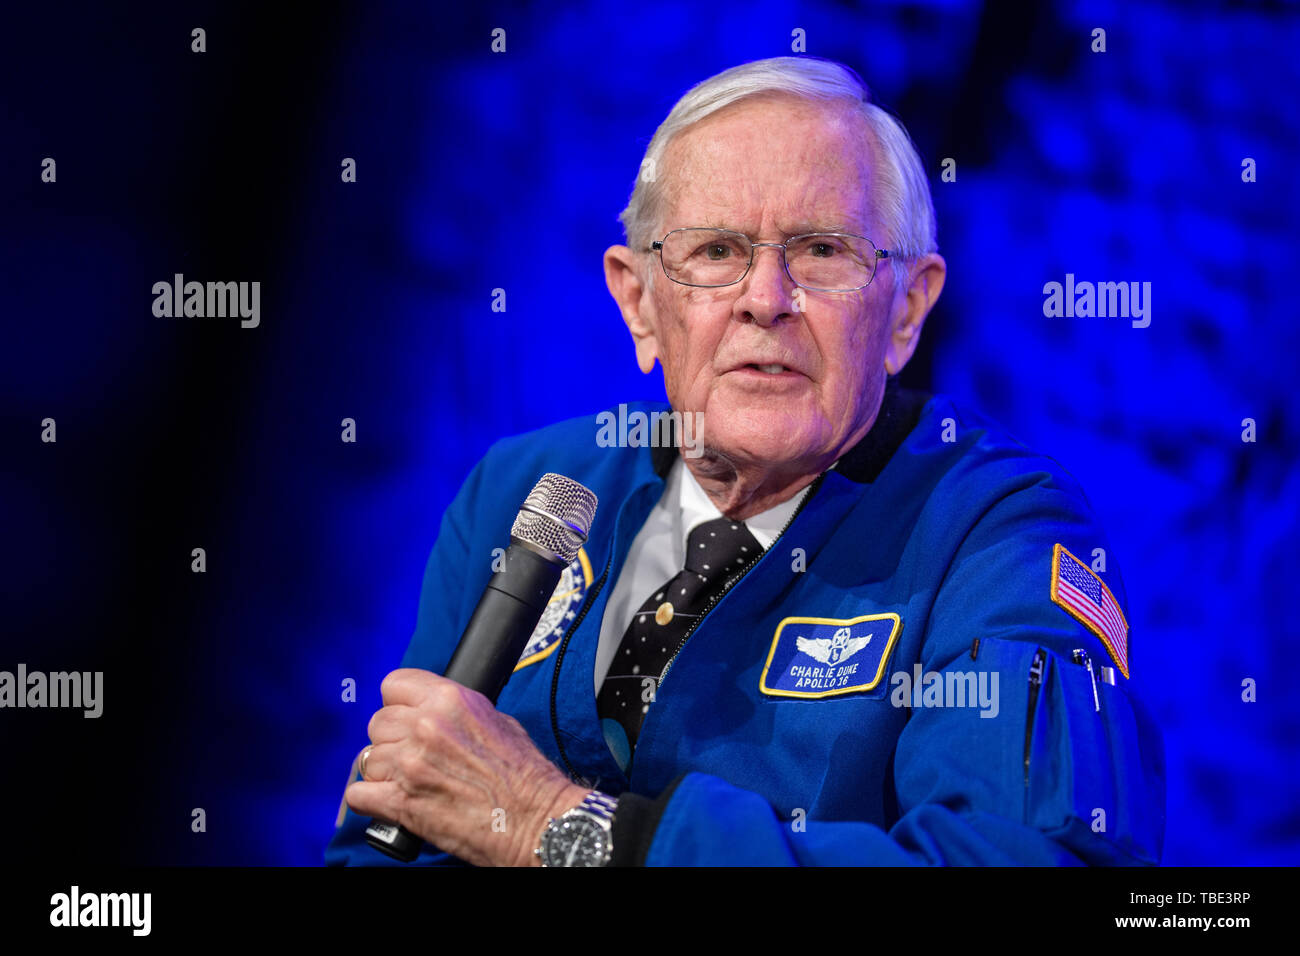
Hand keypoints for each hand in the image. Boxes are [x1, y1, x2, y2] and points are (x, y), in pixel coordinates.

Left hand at [345, 668, 589, 866]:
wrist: (537, 821)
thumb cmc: (526, 776)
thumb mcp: (498, 721)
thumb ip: (456, 712)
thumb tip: (433, 713)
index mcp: (450, 700)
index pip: (394, 684)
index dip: (398, 703)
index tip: (404, 716)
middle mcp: (426, 727)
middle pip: (378, 722)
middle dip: (390, 740)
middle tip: (410, 756)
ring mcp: (410, 765)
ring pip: (366, 758)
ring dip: (382, 771)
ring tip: (406, 782)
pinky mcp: (400, 803)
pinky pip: (358, 795)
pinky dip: (368, 800)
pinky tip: (389, 801)